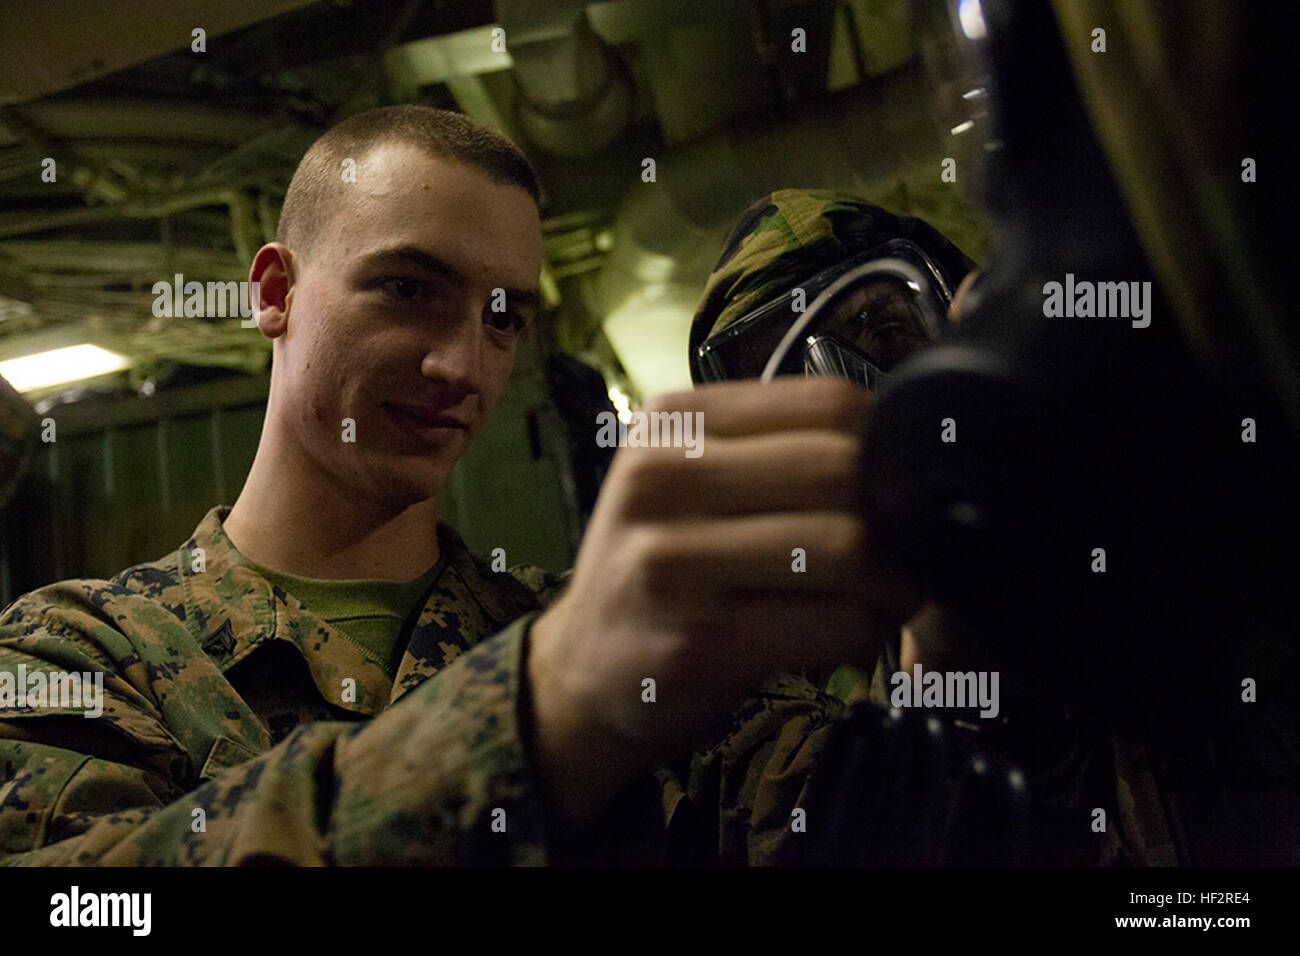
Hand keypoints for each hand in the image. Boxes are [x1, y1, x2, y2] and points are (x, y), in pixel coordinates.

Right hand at [526, 377, 921, 822]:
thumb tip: (906, 444)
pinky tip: (843, 639)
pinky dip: (864, 635)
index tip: (891, 490)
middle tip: (900, 555)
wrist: (582, 671)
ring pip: (848, 549)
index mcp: (673, 420)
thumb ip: (774, 448)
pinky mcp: (698, 644)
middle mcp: (663, 478)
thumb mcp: (687, 479)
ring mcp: (673, 562)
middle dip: (896, 520)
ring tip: (877, 599)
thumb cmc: (658, 568)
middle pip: (844, 471)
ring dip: (890, 584)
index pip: (829, 401)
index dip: (888, 447)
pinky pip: (835, 626)